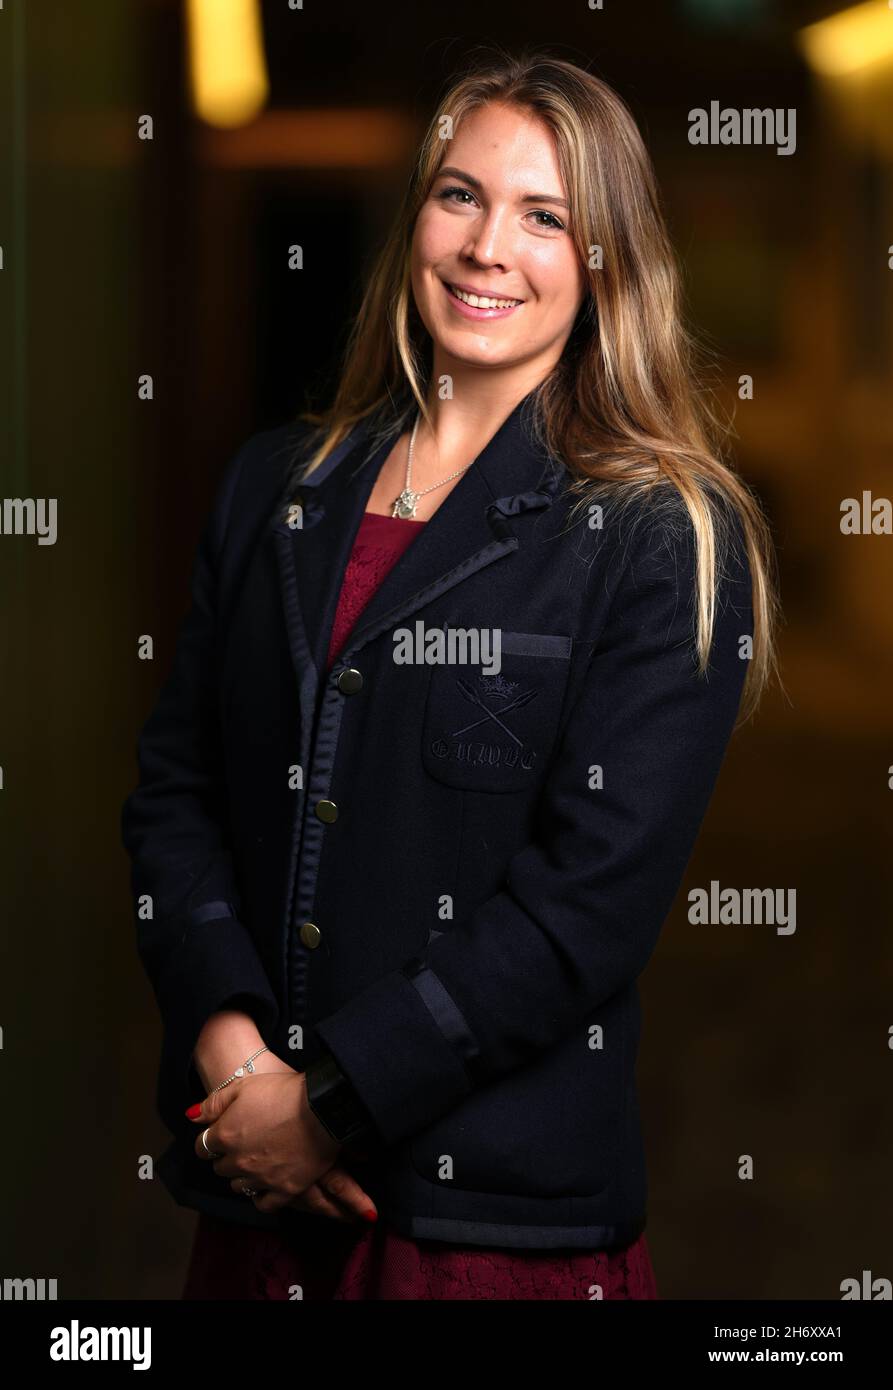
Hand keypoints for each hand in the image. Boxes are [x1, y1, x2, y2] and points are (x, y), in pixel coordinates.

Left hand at [187, 1069, 376, 1219]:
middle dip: (227, 1156)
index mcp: (225, 1135)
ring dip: (243, 1175)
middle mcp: (238, 1162)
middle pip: (220, 1167)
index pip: (202, 1147)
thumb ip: (213, 1103)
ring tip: (258, 1160)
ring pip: (238, 1186)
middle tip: (245, 1143)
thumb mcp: (244, 1085)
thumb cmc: (284, 1092)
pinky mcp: (284, 1190)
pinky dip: (262, 1196)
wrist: (323, 1108)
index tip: (222, 1133)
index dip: (211, 1139)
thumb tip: (192, 1117)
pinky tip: (267, 1184)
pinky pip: (263, 1204)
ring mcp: (260, 1179)